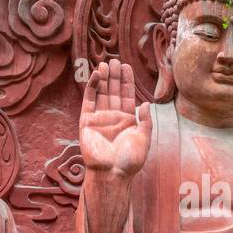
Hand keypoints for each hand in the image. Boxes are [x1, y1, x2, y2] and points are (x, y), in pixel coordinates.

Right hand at [79, 59, 152, 177]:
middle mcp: (112, 117)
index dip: (126, 81)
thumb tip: (145, 103)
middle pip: (113, 91)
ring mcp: (99, 118)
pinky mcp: (86, 121)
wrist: (112, 172)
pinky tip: (96, 75)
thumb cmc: (129, 160)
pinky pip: (89, 101)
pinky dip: (92, 87)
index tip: (126, 66)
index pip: (126, 95)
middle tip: (114, 60)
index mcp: (127, 120)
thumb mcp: (144, 138)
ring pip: (101, 93)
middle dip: (114, 76)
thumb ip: (145, 120)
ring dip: (103, 78)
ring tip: (106, 63)